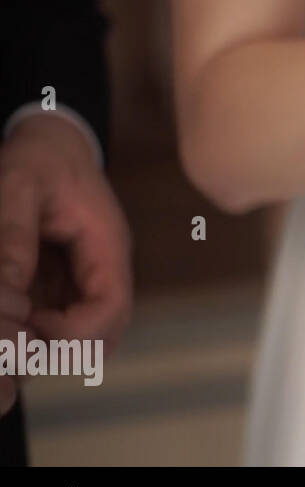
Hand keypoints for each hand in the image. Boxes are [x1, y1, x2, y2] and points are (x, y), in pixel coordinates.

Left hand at [0, 115, 131, 415]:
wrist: (53, 142)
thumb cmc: (39, 158)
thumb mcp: (17, 187)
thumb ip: (13, 240)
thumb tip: (8, 299)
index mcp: (107, 246)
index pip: (111, 310)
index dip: (70, 330)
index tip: (26, 317)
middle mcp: (106, 270)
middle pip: (103, 334)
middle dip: (57, 345)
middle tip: (12, 326)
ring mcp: (90, 279)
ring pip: (84, 336)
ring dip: (44, 340)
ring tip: (9, 315)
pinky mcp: (71, 282)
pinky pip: (62, 321)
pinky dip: (33, 327)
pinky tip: (11, 306)